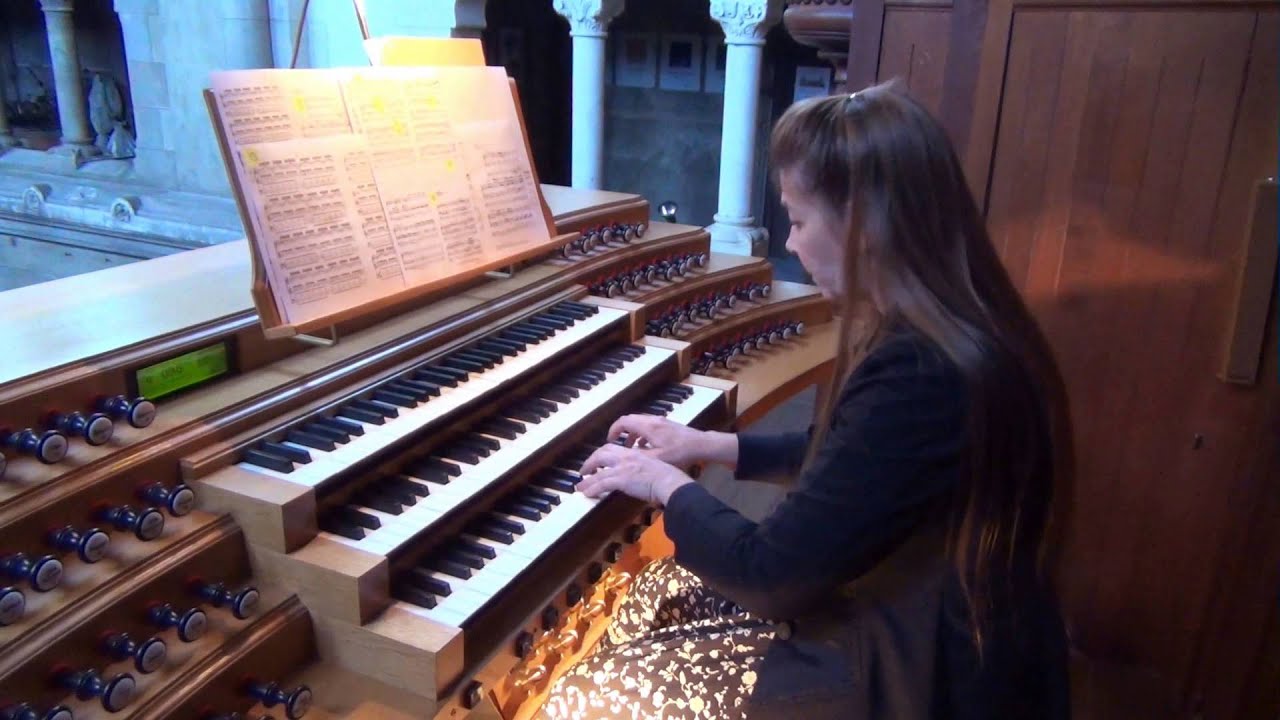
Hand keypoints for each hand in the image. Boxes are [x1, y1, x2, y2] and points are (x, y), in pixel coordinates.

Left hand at [577, 443, 693, 505]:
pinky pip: (601, 483)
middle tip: (585, 470)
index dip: (602, 453)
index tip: (598, 460)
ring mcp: (623, 468)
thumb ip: (645, 468)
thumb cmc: (668, 477)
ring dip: (587, 479)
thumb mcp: (655, 467)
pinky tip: (587, 493)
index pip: (613, 448)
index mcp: (635, 453)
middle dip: (590, 461)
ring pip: (598, 470)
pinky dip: (592, 488)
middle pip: (601, 453)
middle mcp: (626, 457)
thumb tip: (641, 476)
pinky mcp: (621, 480)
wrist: (670, 481)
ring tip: (580, 486)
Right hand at [606, 414, 736, 469]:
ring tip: (629, 448)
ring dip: (632, 434)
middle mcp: (652, 420)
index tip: (609, 441)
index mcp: (648, 426)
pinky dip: (641, 434)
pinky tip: (645, 447)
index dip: (613, 431)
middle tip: (616, 443)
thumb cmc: (680, 453)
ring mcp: (660, 421)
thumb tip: (622, 457)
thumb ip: (638, 456)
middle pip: (630, 420)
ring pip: (639, 423)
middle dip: (620, 431)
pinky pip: (648, 426)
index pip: (623, 422)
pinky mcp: (666, 425)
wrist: (701, 445)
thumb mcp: (657, 458)